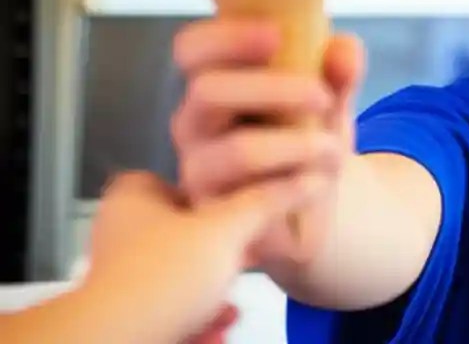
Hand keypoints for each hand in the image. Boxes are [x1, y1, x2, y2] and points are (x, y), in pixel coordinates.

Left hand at [83, 171, 322, 343]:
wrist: (119, 339)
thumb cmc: (167, 273)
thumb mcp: (227, 229)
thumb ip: (265, 202)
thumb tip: (311, 179)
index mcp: (132, 200)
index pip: (169, 178)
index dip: (206, 190)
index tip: (236, 206)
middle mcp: (119, 235)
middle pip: (180, 232)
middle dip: (217, 250)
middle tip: (245, 256)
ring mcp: (119, 280)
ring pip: (177, 276)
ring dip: (210, 290)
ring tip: (234, 301)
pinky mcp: (126, 316)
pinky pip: (170, 309)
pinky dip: (196, 317)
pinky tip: (220, 326)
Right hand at [170, 19, 364, 265]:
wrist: (313, 197)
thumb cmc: (309, 131)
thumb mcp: (330, 96)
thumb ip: (340, 70)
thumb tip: (344, 50)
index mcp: (213, 82)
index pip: (191, 49)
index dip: (226, 36)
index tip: (275, 34)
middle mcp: (195, 124)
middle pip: (208, 91)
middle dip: (273, 88)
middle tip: (323, 94)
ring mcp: (200, 171)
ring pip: (235, 150)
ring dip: (296, 145)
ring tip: (334, 149)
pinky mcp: (218, 215)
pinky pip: (252, 200)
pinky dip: (299, 187)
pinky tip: (323, 183)